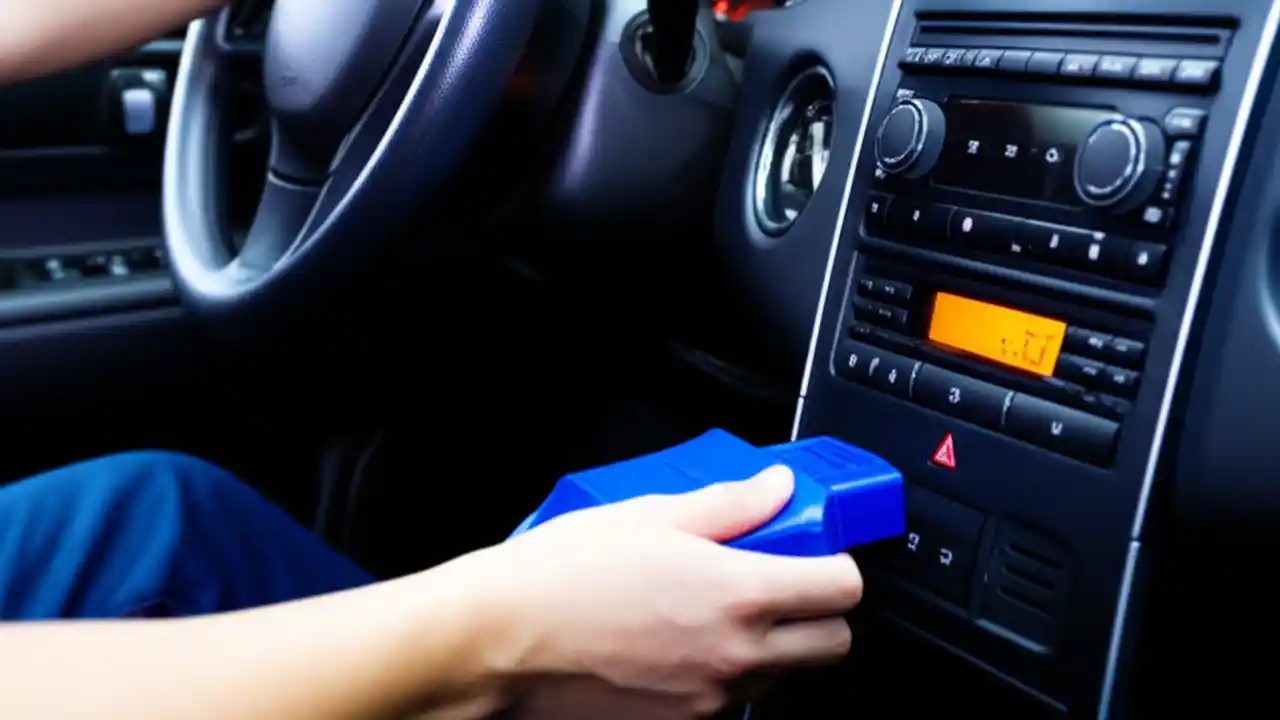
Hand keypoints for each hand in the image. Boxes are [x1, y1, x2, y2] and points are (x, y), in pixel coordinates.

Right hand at [482, 465, 863, 716]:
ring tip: (720, 609)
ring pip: (787, 675)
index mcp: (738, 594)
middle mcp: (736, 654)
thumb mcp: (651, 516)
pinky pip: (736, 699)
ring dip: (775, 644)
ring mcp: (712, 696)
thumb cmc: (565, 575)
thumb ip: (729, 505)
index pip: (842, 589)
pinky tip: (685, 641)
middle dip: (821, 611)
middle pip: (834, 644)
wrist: (503, 640)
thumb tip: (776, 489)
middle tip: (783, 581)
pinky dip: (729, 672)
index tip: (815, 551)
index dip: (836, 564)